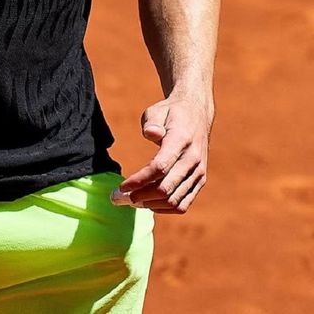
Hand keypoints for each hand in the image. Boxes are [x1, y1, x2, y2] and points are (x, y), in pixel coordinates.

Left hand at [110, 95, 212, 214]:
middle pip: (165, 189)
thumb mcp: (158, 110)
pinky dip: (164, 208)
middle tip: (117, 198)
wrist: (196, 113)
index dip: (139, 180)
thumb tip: (150, 133)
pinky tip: (147, 204)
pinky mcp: (200, 180)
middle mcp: (193, 160)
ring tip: (130, 201)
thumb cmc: (170, 112)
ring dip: (150, 205)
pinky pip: (183, 204)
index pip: (160, 167)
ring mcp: (198, 172)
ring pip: (174, 201)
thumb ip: (152, 122)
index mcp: (181, 140)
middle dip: (140, 197)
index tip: (121, 187)